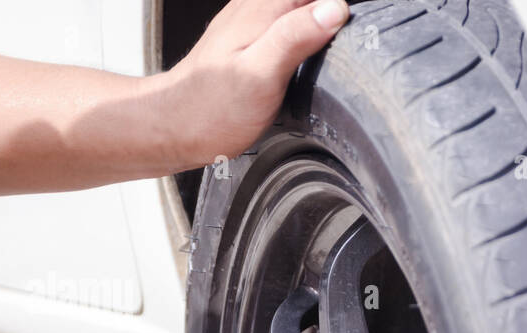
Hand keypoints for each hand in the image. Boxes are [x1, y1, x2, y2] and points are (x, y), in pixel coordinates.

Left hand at [167, 0, 350, 166]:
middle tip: (342, 50)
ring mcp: (247, 23)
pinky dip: (299, 37)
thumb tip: (335, 9)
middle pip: (306, 0)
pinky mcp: (246, 42)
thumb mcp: (263, 74)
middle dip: (328, 16)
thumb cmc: (212, 108)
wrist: (175, 126)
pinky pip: (283, 27)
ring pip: (295, 10)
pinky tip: (304, 60)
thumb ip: (297, 37)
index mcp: (262, 8)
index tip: (351, 33)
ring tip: (329, 52)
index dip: (335, 10)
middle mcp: (253, 8)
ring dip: (314, 26)